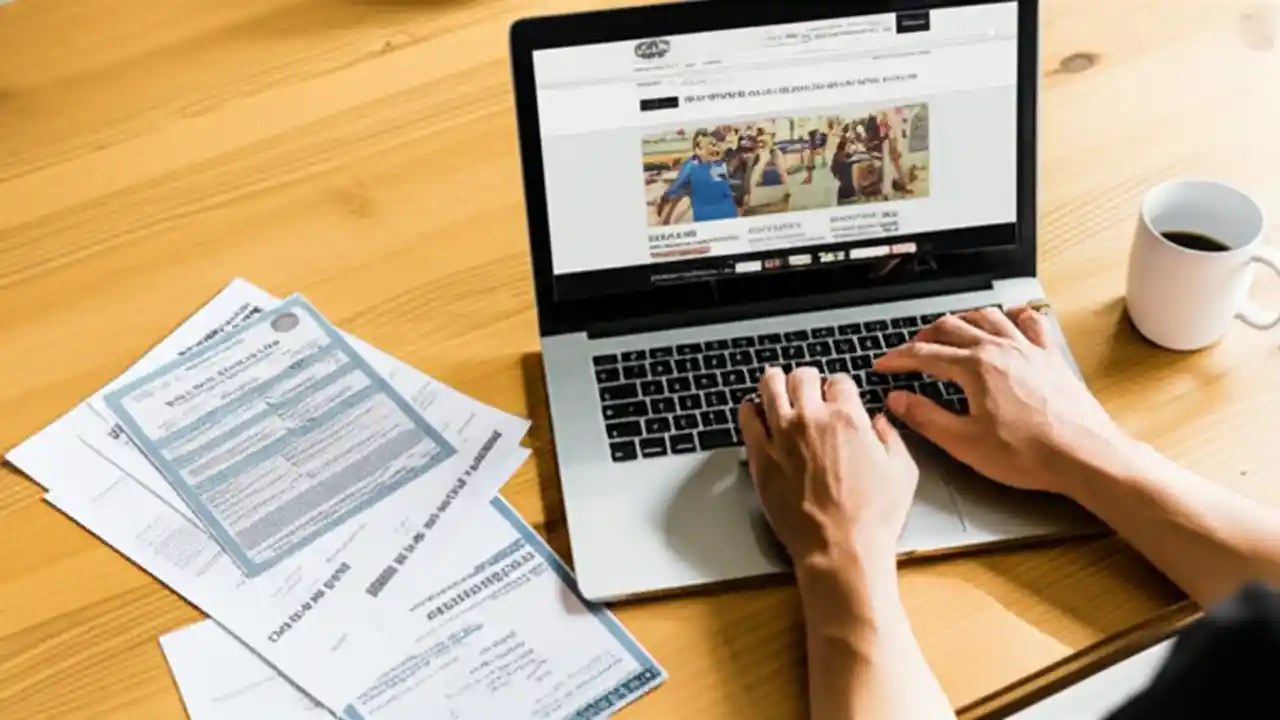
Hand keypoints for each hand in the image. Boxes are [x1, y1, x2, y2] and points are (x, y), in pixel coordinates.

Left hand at [737, 366, 917, 564]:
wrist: (840, 549)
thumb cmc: (872, 517)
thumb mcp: (903, 472)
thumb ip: (891, 438)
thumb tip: (880, 423)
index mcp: (848, 418)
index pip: (839, 381)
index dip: (838, 385)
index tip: (836, 393)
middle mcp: (812, 419)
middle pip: (802, 377)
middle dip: (806, 378)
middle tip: (805, 384)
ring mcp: (783, 436)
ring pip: (770, 388)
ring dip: (774, 381)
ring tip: (774, 380)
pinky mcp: (761, 457)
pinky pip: (748, 420)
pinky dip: (749, 409)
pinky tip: (752, 408)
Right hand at [874, 307, 1132, 494]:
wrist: (1085, 456)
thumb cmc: (1030, 454)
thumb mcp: (964, 443)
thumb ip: (925, 418)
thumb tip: (898, 400)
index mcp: (974, 369)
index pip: (923, 355)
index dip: (897, 359)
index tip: (882, 364)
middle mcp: (999, 350)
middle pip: (951, 328)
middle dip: (924, 335)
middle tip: (910, 348)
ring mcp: (1027, 350)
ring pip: (987, 316)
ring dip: (962, 318)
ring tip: (949, 328)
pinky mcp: (1050, 358)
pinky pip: (1029, 322)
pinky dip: (1012, 315)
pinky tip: (1007, 317)